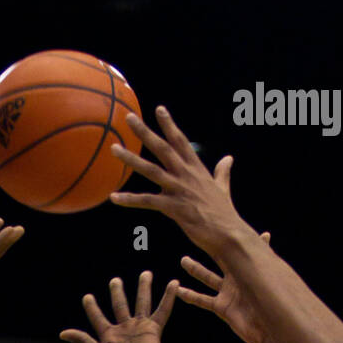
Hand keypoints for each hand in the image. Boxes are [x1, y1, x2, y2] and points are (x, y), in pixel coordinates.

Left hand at [60, 271, 176, 342]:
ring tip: (146, 274)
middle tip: (115, 280)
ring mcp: (139, 329)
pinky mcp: (153, 331)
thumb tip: (62, 333)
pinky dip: (168, 297)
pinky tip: (173, 284)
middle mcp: (123, 330)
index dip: (92, 308)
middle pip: (120, 306)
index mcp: (108, 336)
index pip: (98, 317)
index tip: (87, 297)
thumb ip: (82, 340)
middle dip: (117, 292)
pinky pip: (162, 311)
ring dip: (144, 288)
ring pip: (142, 303)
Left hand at [109, 106, 250, 259]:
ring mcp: (179, 190)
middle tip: (128, 117)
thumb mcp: (223, 188)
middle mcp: (186, 175)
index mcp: (196, 169)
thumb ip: (222, 172)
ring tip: (114, 148)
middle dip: (145, 132)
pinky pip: (147, 201)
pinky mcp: (173, 208)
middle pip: (162, 148)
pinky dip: (129, 199)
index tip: (158, 109)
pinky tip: (113, 197)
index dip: (169, 125)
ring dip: (131, 159)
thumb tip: (228, 158)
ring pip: (150, 170)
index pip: (180, 141)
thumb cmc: (224, 213)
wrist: (228, 233)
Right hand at [177, 233, 273, 342]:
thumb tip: (266, 233)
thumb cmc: (273, 307)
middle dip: (211, 247)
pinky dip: (190, 295)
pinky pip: (202, 300)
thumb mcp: (266, 278)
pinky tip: (177, 290)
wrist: (269, 333)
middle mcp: (238, 277)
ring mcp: (229, 292)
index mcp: (249, 268)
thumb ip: (264, 256)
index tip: (228, 221)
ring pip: (207, 277)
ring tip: (183, 260)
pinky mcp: (222, 307)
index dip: (235, 234)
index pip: (241, 246)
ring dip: (195, 269)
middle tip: (200, 235)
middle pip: (221, 257)